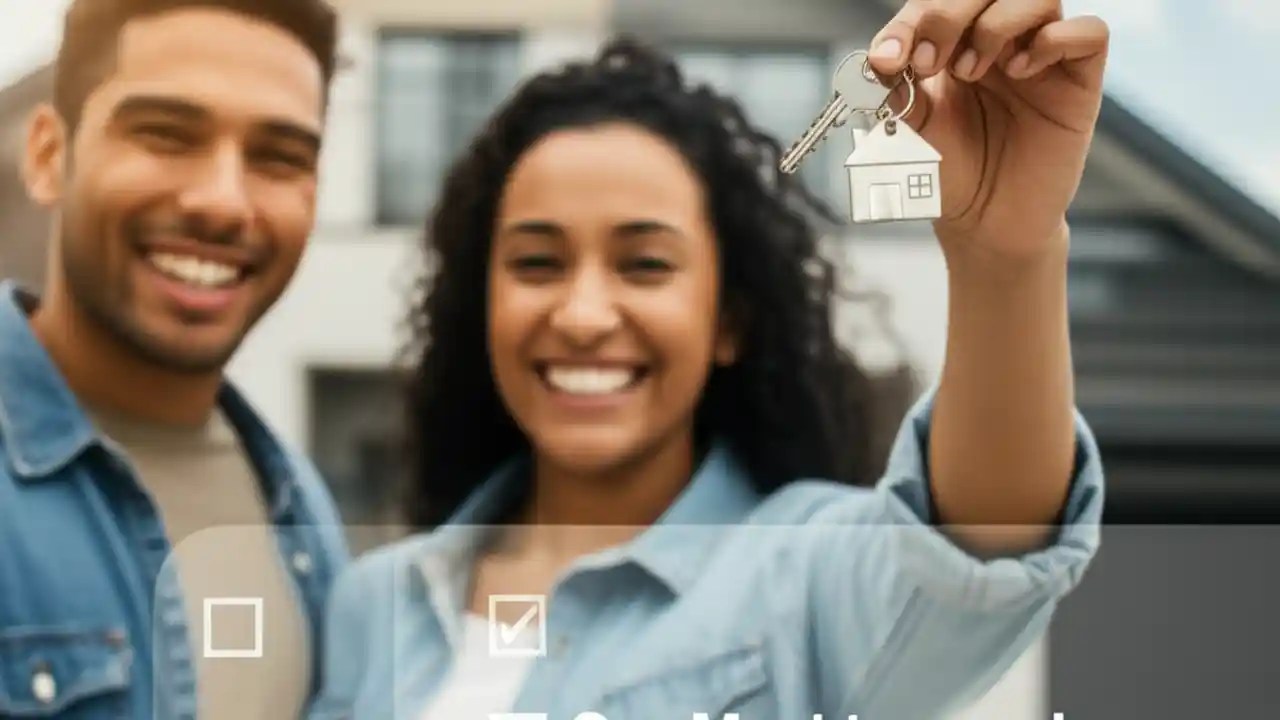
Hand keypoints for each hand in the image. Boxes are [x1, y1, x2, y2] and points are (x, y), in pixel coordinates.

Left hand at [867, 0, 1109, 260]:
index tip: (888, 58)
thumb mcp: (910, 126)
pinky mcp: (1079, 80)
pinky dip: (1053, 40)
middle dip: (948, 15)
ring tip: (971, 70)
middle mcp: (1001, 39)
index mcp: (956, 41)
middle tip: (928, 61)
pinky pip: (1089, 32)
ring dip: (996, 24)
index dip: (911, 20)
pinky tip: (1020, 71)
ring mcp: (1042, 56)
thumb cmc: (948, 171)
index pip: (938, 2)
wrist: (982, 221)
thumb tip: (878, 60)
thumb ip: (895, 88)